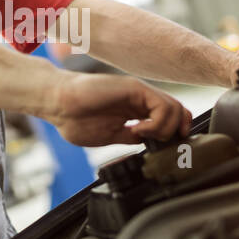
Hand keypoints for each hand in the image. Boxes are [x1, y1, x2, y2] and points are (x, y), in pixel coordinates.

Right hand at [48, 73, 191, 146]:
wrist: (58, 103)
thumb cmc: (75, 118)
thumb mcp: (111, 135)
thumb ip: (131, 137)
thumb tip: (148, 145)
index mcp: (137, 110)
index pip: (171, 119)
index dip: (175, 135)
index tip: (164, 150)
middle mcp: (142, 99)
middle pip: (180, 113)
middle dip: (175, 134)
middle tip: (154, 144)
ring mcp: (140, 92)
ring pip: (176, 109)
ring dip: (164, 130)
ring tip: (142, 135)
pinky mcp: (135, 88)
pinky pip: (162, 105)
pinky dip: (157, 123)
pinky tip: (138, 130)